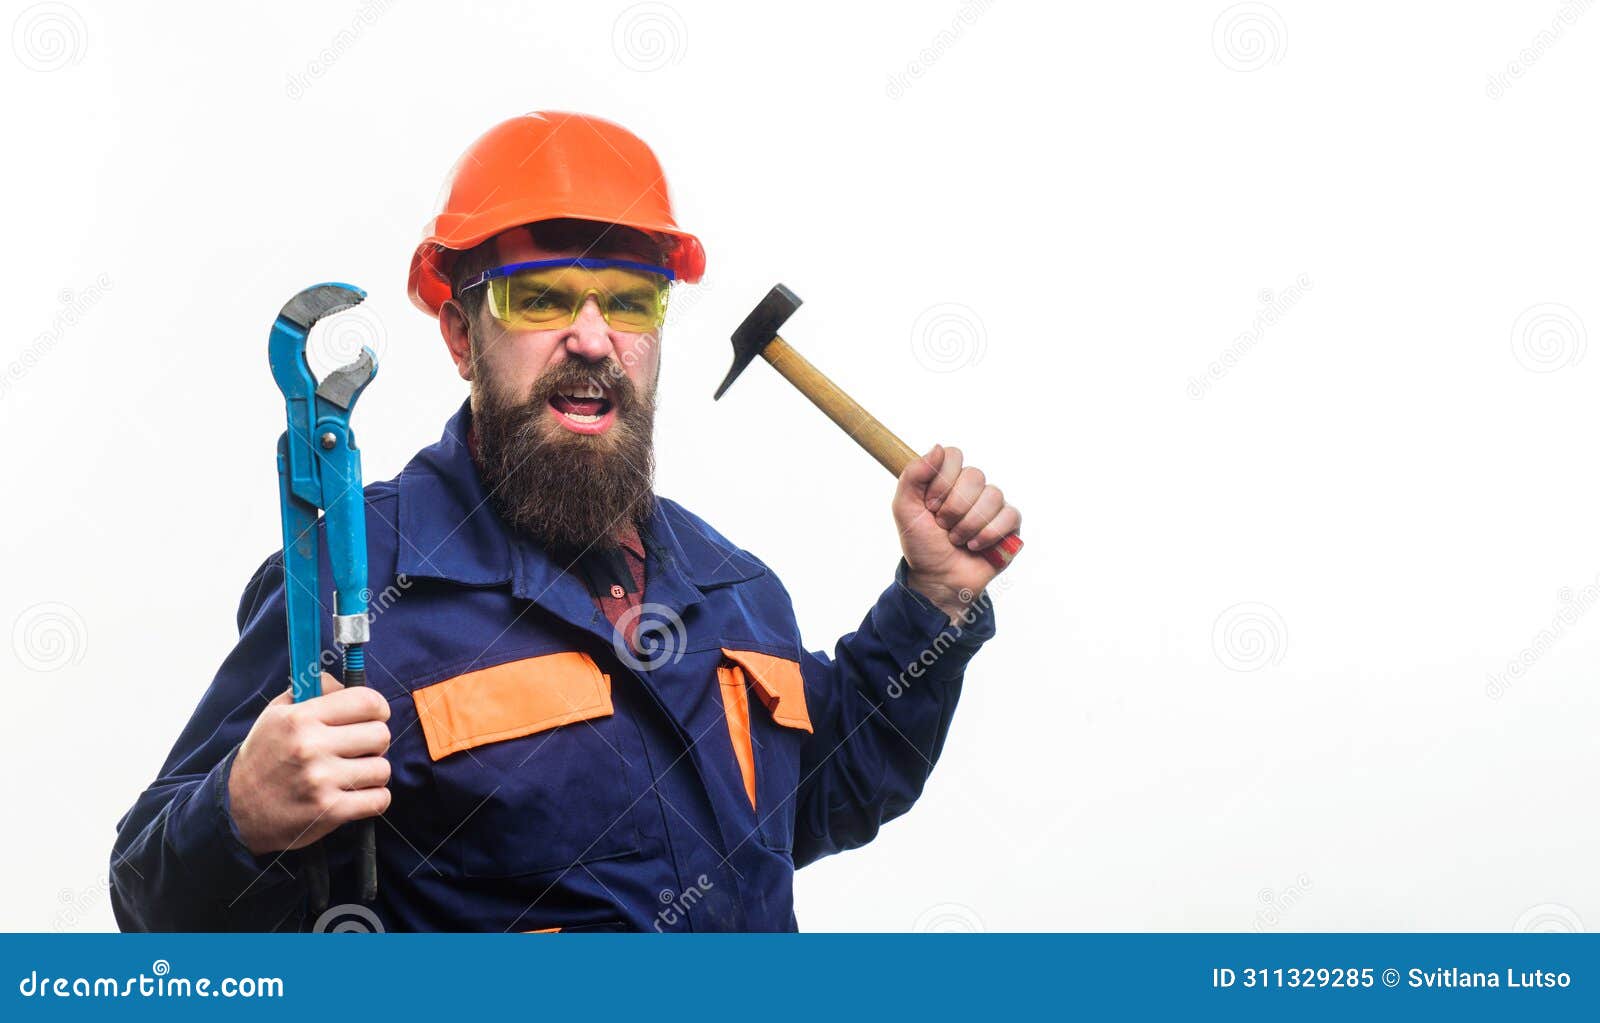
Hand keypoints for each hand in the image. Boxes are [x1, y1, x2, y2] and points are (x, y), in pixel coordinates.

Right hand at [227, 673, 391, 855]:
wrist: (237, 809)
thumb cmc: (265, 756)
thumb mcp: (277, 714)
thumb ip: (315, 691)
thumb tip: (351, 682)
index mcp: (300, 718)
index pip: (367, 701)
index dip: (377, 709)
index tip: (372, 717)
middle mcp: (310, 746)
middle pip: (381, 734)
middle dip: (375, 742)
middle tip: (358, 750)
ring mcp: (320, 780)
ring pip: (383, 769)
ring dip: (372, 773)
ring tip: (351, 774)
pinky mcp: (328, 810)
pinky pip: (379, 800)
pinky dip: (373, 799)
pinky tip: (354, 796)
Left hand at [893, 444, 1020, 622]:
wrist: (937, 579)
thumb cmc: (921, 544)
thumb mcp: (905, 509)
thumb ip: (913, 475)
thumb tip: (937, 447)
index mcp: (947, 479)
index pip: (954, 456)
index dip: (942, 480)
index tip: (930, 504)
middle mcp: (971, 488)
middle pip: (975, 476)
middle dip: (953, 508)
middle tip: (943, 526)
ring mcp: (992, 506)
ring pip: (993, 496)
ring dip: (969, 525)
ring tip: (958, 539)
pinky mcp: (1009, 525)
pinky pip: (1010, 515)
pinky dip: (988, 534)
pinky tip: (976, 546)